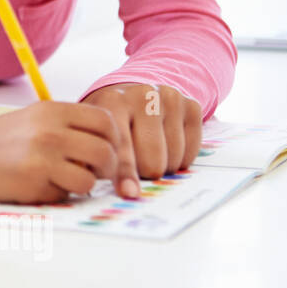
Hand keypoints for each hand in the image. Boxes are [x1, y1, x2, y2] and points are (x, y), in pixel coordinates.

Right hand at [0, 101, 122, 203]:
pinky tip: (42, 186)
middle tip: (93, 173)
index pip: (105, 121)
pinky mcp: (34, 181)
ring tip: (66, 181)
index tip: (104, 150)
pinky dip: (60, 194)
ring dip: (84, 184)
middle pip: (106, 151)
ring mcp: (43, 156)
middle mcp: (51, 130)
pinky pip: (67, 193)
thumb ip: (65, 127)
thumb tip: (104, 145)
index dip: (112, 139)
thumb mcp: (32, 119)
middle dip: (107, 168)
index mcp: (52, 110)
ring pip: (91, 178)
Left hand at [81, 83, 202, 194]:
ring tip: (148, 151)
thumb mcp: (94, 134)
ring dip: (162, 166)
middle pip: (152, 160)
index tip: (128, 192)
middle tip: (136, 163)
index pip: (122, 146)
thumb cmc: (110, 123)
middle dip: (144, 172)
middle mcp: (143, 96)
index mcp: (112, 102)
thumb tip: (125, 191)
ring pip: (173, 159)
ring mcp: (170, 99)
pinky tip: (167, 145)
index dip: (125, 173)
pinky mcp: (192, 106)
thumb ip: (97, 160)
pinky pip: (191, 152)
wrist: (133, 95)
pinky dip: (180, 158)